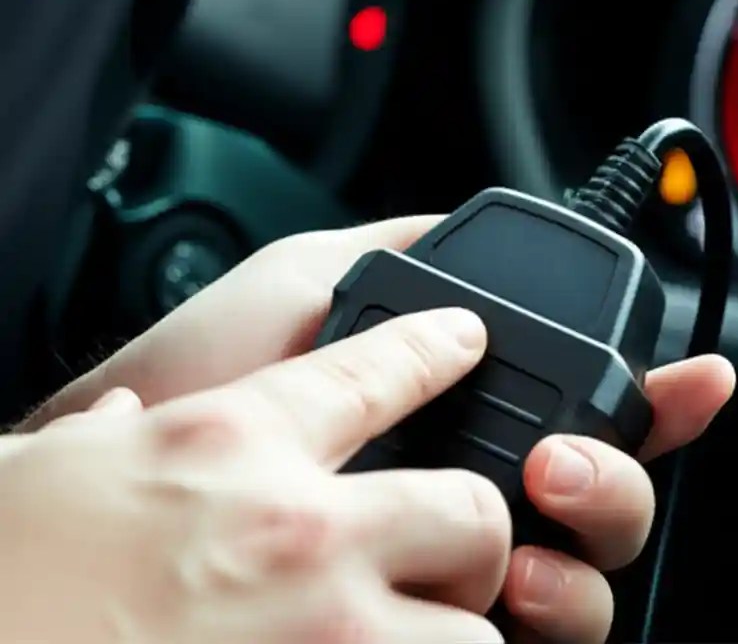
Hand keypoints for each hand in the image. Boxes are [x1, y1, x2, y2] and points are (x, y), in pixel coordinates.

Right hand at [0, 308, 512, 642]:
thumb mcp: (37, 472)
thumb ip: (105, 436)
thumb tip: (119, 416)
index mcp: (225, 443)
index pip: (376, 368)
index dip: (435, 349)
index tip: (464, 341)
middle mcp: (294, 530)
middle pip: (472, 509)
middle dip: (475, 537)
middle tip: (451, 555)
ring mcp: (320, 633)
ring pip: (472, 634)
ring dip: (454, 636)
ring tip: (422, 636)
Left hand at [33, 216, 735, 641]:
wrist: (122, 489)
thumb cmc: (196, 385)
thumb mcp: (305, 286)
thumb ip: (404, 251)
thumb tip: (487, 227)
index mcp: (469, 413)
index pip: (597, 407)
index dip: (663, 397)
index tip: (699, 378)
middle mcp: (486, 490)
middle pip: (616, 492)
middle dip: (619, 476)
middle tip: (554, 461)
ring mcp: (468, 568)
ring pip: (596, 569)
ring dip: (594, 541)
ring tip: (527, 528)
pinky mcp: (442, 630)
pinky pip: (545, 632)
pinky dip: (560, 608)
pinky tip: (512, 585)